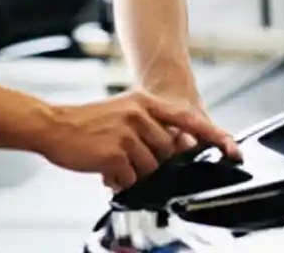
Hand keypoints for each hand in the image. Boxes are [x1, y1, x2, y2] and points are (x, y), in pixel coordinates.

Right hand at [35, 90, 239, 189]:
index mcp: (144, 102)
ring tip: (114, 166)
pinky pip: (131, 178)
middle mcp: (140, 115)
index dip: (211, 134)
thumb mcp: (122, 111)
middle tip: (129, 162)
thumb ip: (147, 125)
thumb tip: (168, 149)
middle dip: (154, 164)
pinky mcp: (116, 153)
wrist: (53, 126)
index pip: (186, 118)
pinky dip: (120, 181)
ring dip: (134, 174)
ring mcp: (128, 133)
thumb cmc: (86, 123)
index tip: (231, 147)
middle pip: (167, 151)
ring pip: (150, 168)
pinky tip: (106, 173)